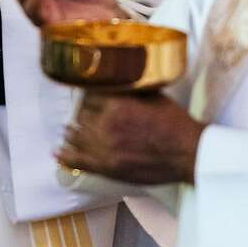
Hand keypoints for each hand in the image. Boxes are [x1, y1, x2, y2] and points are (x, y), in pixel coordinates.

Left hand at [57, 91, 205, 184]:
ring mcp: (105, 149)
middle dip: (82, 113)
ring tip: (70, 130)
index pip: (88, 96)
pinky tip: (58, 153)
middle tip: (82, 113)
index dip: (88, 95)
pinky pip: (80, 162)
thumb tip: (115, 78)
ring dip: (73, 132)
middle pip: (81, 116)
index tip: (87, 95)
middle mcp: (106, 126)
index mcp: (116, 105)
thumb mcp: (152, 95)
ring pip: (77, 136)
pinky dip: (67, 157)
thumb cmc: (175, 124)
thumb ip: (128, 88)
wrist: (189, 154)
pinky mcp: (108, 168)